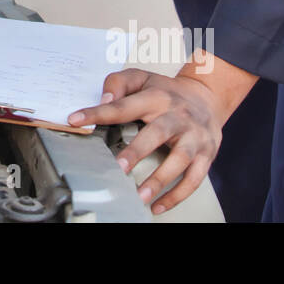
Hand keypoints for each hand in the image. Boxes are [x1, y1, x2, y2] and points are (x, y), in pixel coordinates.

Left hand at [67, 53, 256, 214]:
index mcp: (157, 96)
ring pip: (180, 158)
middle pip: (158, 132)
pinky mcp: (207, 153)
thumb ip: (119, 83)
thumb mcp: (142, 78)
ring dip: (160, 178)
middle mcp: (177, 116)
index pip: (123, 105)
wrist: (207, 98)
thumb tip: (104, 99)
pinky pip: (195, 178)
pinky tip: (159, 205)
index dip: (98, 113)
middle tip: (118, 167)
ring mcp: (194, 136)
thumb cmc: (167, 92)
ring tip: (140, 194)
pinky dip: (178, 194)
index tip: (75, 120)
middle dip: (137, 151)